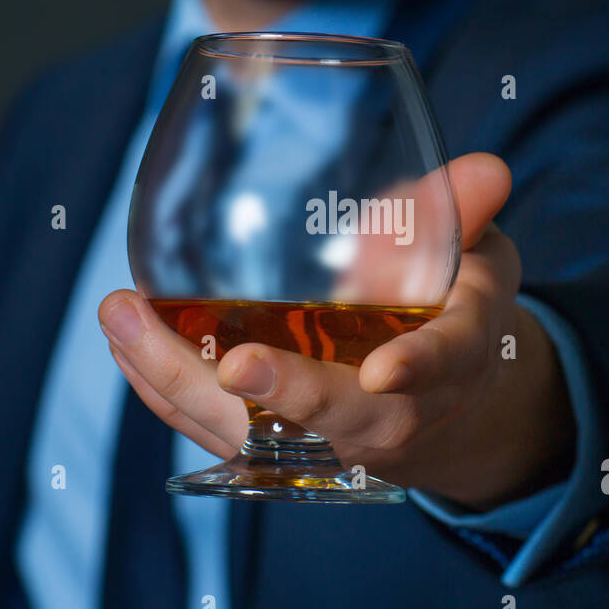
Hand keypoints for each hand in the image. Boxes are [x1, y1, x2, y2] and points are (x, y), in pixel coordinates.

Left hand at [98, 152, 574, 510]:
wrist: (443, 401)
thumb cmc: (456, 311)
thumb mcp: (477, 256)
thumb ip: (463, 213)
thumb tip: (485, 171)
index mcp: (454, 357)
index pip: (442, 363)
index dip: (417, 366)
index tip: (383, 371)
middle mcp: (391, 409)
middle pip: (336, 417)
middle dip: (282, 394)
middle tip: (230, 362)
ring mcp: (328, 433)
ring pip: (257, 430)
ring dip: (186, 384)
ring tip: (123, 320)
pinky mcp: (279, 437)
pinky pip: (217, 425)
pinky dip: (165, 390)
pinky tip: (123, 339)